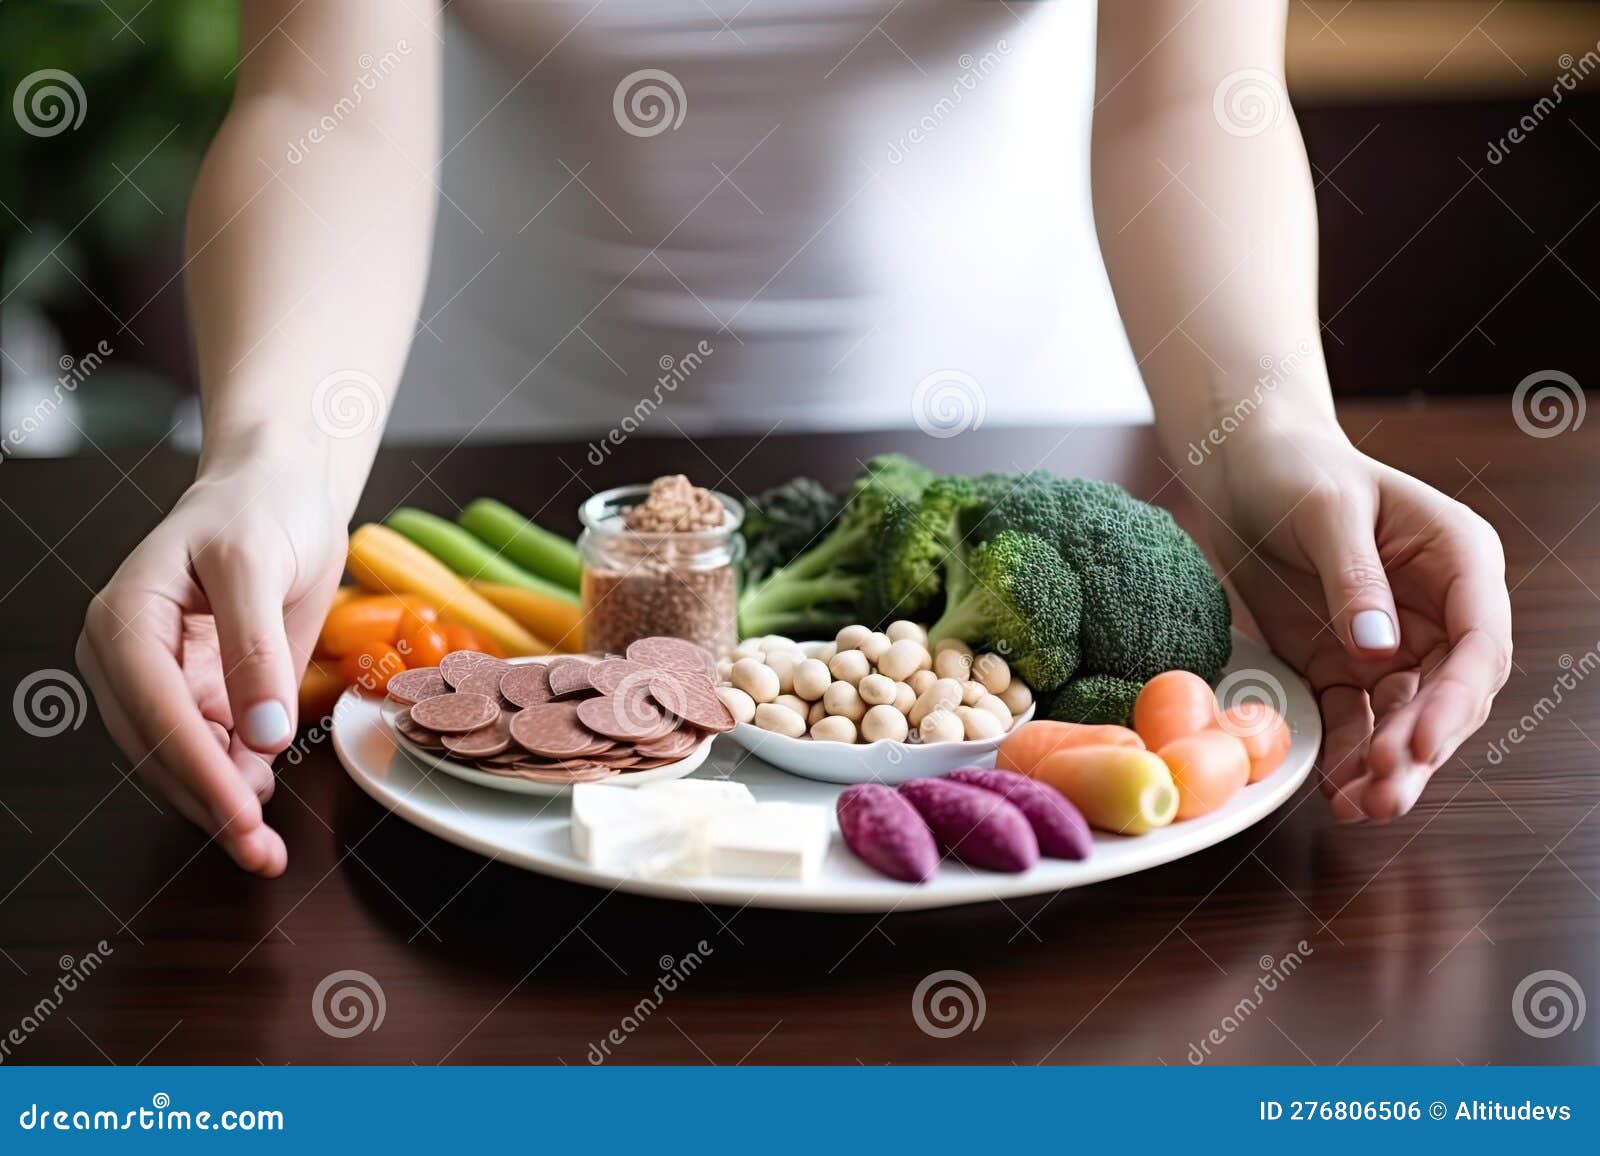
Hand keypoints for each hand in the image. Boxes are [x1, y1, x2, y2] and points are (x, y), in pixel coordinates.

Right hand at [76, 456, 347, 874]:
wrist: (277, 491)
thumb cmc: (260, 510)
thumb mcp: (259, 565)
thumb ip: (256, 651)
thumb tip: (261, 737)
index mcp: (124, 618)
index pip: (154, 712)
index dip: (197, 770)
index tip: (241, 817)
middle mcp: (127, 656)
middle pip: (158, 750)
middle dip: (208, 805)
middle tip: (262, 854)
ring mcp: (158, 679)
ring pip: (177, 761)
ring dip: (218, 804)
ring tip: (265, 841)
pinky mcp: (194, 690)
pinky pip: (207, 748)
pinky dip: (232, 778)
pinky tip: (261, 794)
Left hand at [1208, 420, 1511, 820]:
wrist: (1243, 469)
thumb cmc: (1295, 469)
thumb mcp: (1327, 511)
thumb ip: (1354, 579)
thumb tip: (1379, 650)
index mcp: (1460, 562)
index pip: (1480, 643)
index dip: (1456, 701)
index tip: (1421, 743)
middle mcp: (1439, 613)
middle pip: (1449, 697)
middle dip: (1420, 749)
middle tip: (1383, 792)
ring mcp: (1393, 646)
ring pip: (1407, 722)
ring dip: (1388, 767)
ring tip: (1359, 808)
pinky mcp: (1344, 667)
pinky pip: (1353, 721)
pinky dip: (1346, 757)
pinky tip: (1334, 791)